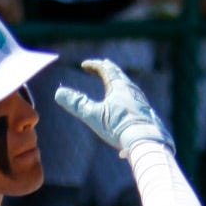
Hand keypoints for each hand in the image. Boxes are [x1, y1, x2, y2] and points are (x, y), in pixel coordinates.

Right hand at [54, 58, 174, 156]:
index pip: (106, 69)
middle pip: (118, 75)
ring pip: (127, 86)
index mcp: (119, 86)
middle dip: (107, 70)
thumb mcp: (94, 116)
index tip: (84, 65)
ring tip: (112, 84)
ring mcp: (140, 101)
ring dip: (117, 82)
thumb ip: (77, 104)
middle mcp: (132, 90)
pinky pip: (133, 98)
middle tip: (100, 67)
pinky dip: (124, 95)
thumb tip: (58, 93)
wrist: (146, 141)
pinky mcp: (146, 112)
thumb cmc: (120, 128)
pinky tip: (125, 105)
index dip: (94, 65)